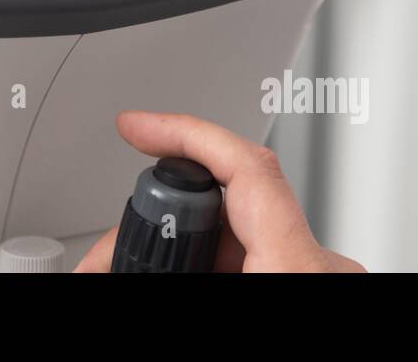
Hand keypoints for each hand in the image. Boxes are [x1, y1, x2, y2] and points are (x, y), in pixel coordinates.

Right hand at [74, 111, 364, 272]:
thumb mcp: (202, 293)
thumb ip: (164, 269)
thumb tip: (98, 262)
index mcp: (298, 267)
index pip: (244, 164)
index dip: (183, 130)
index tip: (136, 124)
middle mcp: (318, 267)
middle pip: (228, 201)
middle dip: (164, 214)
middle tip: (112, 246)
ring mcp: (319, 274)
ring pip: (238, 231)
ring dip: (182, 245)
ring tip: (126, 265)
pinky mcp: (310, 282)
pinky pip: (254, 254)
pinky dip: (211, 260)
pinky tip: (176, 273)